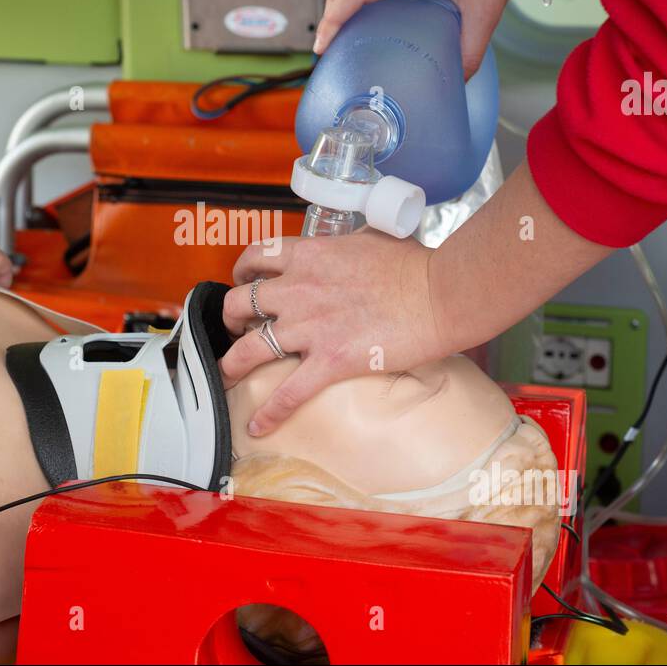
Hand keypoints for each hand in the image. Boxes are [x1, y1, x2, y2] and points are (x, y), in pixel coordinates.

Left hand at [221, 230, 445, 436]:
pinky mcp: (329, 362)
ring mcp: (310, 328)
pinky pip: (288, 392)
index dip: (242, 271)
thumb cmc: (414, 265)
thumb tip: (351, 248)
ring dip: (231, 364)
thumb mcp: (371, 238)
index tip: (243, 281)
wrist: (439, 294)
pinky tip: (257, 427)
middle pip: (239, 303)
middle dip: (230, 318)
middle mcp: (298, 290)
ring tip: (227, 375)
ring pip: (248, 349)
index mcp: (309, 256)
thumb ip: (348, 245)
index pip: (255, 257)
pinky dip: (269, 413)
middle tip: (234, 329)